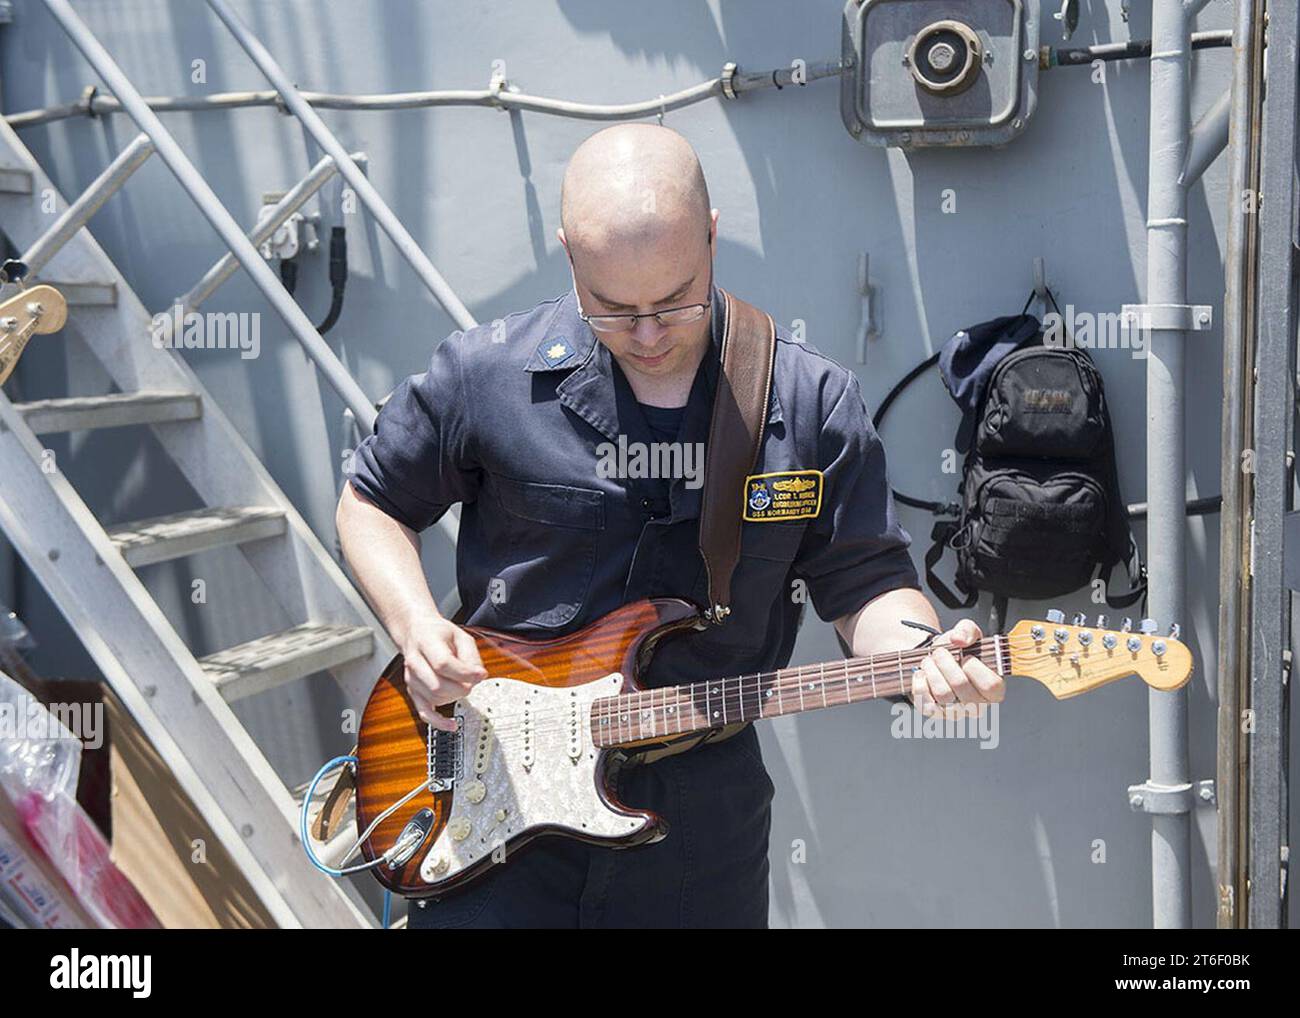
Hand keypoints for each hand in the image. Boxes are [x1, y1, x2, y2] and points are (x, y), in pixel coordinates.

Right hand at [396, 613, 487, 730]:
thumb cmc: (439, 634)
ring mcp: (412, 679)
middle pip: (438, 685)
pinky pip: (424, 712)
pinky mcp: (413, 692)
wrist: (416, 634)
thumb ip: (471, 656)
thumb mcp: (460, 636)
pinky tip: (452, 725)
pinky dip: (438, 722)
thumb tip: (478, 676)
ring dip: (454, 697)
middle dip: (461, 688)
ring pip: (434, 698)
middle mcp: (414, 663)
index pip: (443, 663)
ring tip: (462, 686)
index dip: (465, 673)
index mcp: (426, 643)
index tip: (481, 674)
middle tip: (472, 682)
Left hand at [909, 619, 1004, 718]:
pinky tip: (923, 673)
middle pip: (961, 685)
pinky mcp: (936, 714)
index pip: (991, 685)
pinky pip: (925, 701)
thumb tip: (958, 638)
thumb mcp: (967, 634)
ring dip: (932, 671)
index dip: (975, 667)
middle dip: (946, 663)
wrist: (936, 661)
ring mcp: (956, 713)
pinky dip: (920, 682)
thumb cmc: (958, 652)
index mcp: (994, 690)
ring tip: (929, 661)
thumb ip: (968, 630)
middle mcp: (978, 706)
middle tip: (940, 652)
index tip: (965, 655)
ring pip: (943, 693)